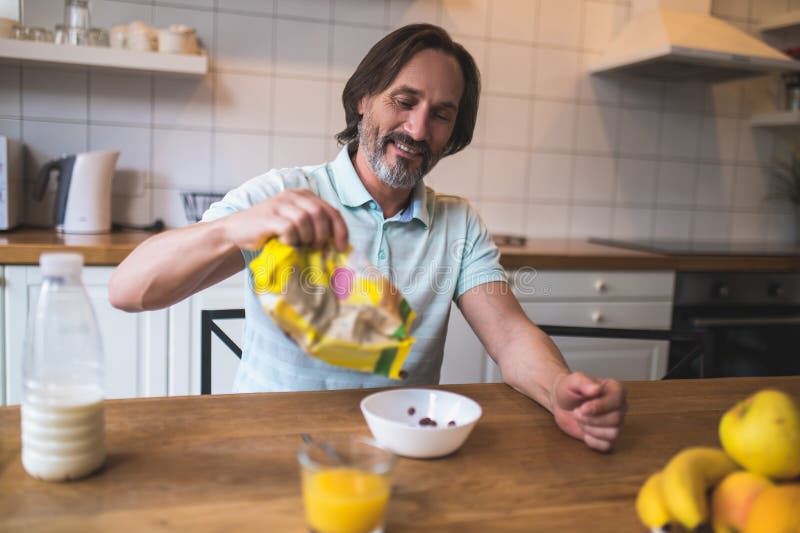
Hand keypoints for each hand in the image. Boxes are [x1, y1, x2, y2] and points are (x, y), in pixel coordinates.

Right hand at [222, 189, 348, 251]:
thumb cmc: (270, 231)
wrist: (237, 231)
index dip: (340, 230)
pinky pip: (289, 227)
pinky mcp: (268, 216)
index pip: (331, 210)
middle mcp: (292, 195)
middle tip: (318, 248)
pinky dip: (291, 239)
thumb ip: (313, 226)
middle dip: (323, 234)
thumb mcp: (295, 223)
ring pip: (305, 219)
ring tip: (299, 244)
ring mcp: (279, 204)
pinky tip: (286, 242)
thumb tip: (337, 244)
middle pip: (320, 213)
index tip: (342, 248)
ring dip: (306, 237)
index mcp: (303, 195)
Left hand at [550, 372, 626, 451]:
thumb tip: (596, 389)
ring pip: (613, 434)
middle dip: (591, 419)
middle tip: (576, 413)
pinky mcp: (608, 437)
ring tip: (580, 420)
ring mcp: (616, 423)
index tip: (582, 408)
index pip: (617, 401)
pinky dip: (592, 441)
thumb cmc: (569, 390)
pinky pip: (607, 445)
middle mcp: (620, 407)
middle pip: (615, 419)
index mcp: (616, 389)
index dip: (599, 407)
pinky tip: (584, 431)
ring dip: (591, 429)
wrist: (561, 403)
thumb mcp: (572, 381)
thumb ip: (583, 382)